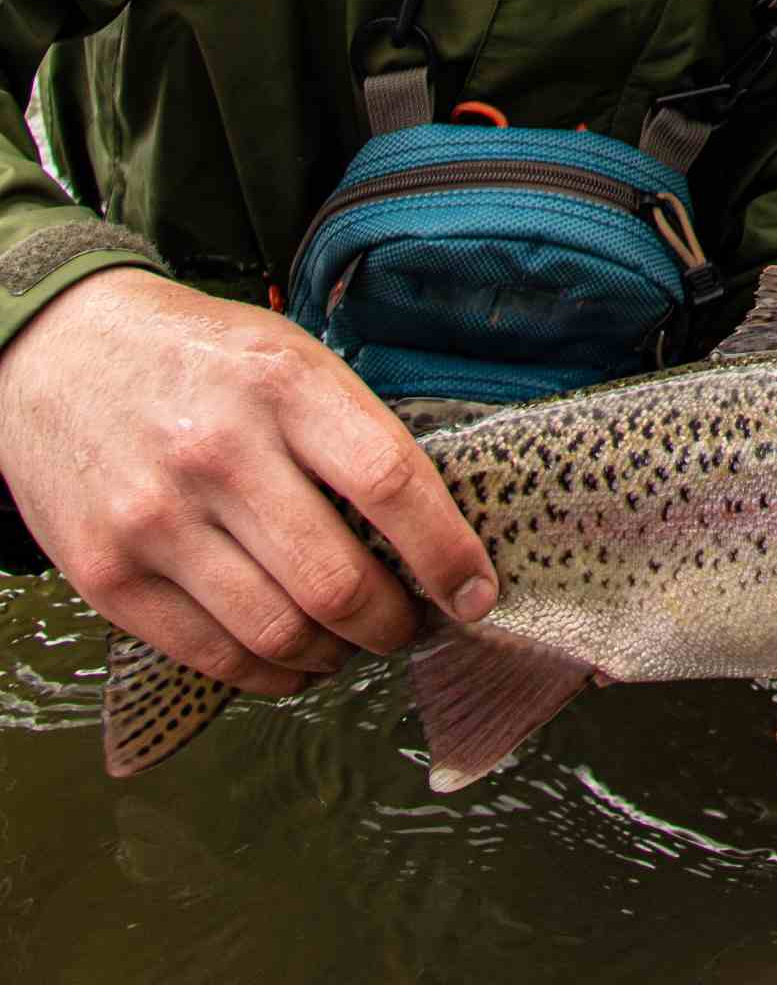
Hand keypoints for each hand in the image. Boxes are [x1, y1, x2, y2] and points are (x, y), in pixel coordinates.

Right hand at [0, 268, 498, 693]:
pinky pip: (211, 655)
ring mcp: (155, 518)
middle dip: (395, 624)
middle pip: (338, 582)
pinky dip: (271, 674)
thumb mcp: (293, 359)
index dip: (447, 554)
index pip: (392, 485)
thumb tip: (443, 532)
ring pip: (280, 633)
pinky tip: (294, 659)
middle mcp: (218, 453)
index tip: (477, 594)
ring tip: (352, 642)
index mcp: (283, 388)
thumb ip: (359, 434)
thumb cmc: (202, 361)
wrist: (55, 347)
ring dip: (337, 655)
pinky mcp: (106, 572)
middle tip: (410, 624)